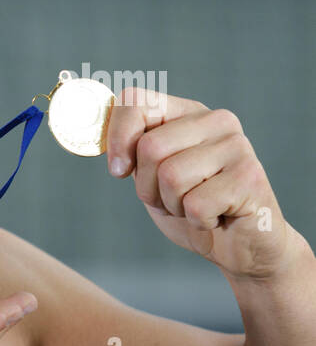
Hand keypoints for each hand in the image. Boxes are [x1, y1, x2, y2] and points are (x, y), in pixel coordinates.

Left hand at [105, 87, 297, 281]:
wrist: (238, 245)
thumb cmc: (190, 206)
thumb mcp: (150, 175)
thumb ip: (130, 150)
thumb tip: (94, 130)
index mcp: (188, 112)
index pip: (136, 100)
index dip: (117, 138)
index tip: (119, 171)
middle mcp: (218, 121)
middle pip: (150, 148)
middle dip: (148, 186)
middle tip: (171, 199)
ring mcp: (238, 147)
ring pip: (171, 176)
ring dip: (172, 205)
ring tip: (195, 207)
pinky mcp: (250, 179)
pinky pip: (195, 204)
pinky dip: (196, 221)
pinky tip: (216, 217)